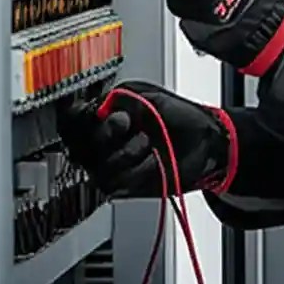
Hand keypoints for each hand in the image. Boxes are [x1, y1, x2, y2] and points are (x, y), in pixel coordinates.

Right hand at [57, 80, 237, 197]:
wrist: (207, 145)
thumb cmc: (183, 118)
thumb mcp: (151, 98)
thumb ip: (122, 101)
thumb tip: (101, 109)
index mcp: (108, 113)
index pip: (75, 118)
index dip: (83, 118)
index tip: (105, 114)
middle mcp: (105, 140)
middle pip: (80, 145)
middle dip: (106, 134)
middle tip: (127, 124)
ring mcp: (112, 164)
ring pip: (97, 167)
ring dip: (128, 153)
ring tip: (148, 143)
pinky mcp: (124, 185)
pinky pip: (116, 183)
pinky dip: (139, 171)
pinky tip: (153, 161)